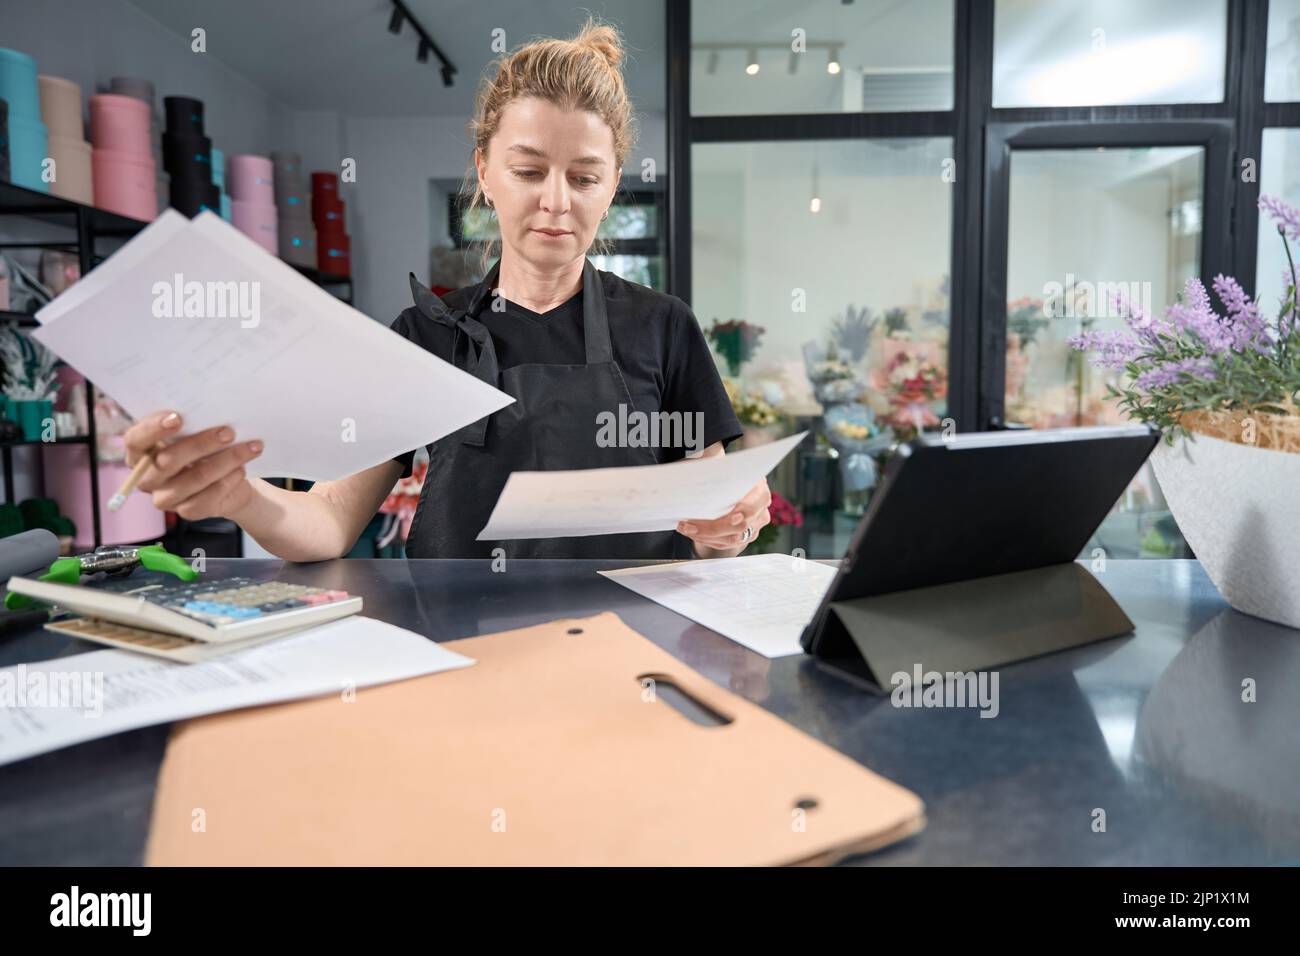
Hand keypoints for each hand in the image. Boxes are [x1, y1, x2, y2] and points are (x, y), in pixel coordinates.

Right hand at [123, 410, 263, 520]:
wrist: (228, 479)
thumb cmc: (206, 448)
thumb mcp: (194, 433)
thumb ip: (191, 423)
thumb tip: (208, 409)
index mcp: (140, 453)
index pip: (135, 440)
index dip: (153, 428)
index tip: (178, 417)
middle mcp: (148, 478)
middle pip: (169, 460)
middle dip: (202, 443)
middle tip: (229, 431)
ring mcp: (165, 498)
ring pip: (195, 478)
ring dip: (226, 460)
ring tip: (250, 447)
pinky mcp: (186, 512)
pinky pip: (207, 498)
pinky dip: (228, 481)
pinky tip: (241, 470)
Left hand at [677, 478, 771, 558]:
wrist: (731, 478)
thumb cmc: (725, 473)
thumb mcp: (722, 469)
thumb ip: (714, 475)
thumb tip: (689, 479)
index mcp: (759, 490)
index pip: (751, 508)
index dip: (739, 516)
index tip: (727, 518)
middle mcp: (761, 510)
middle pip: (739, 529)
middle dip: (710, 529)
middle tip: (687, 525)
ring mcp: (755, 525)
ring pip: (732, 540)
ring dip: (705, 537)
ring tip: (685, 528)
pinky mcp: (746, 535)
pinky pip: (726, 544)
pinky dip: (708, 540)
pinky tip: (694, 532)